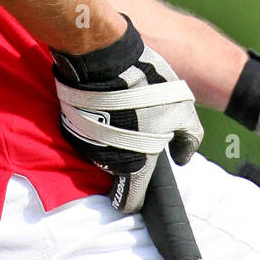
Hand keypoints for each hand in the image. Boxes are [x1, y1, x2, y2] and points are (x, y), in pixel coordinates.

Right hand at [52, 15, 203, 212]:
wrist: (104, 58)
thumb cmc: (147, 89)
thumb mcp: (182, 110)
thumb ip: (188, 138)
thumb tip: (183, 157)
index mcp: (135, 164)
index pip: (130, 200)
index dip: (136, 198)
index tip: (140, 189)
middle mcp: (107, 161)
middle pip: (119, 169)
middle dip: (130, 155)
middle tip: (140, 128)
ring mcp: (86, 143)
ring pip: (103, 151)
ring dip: (113, 137)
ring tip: (125, 110)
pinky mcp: (72, 123)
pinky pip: (88, 132)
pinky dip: (97, 123)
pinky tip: (107, 102)